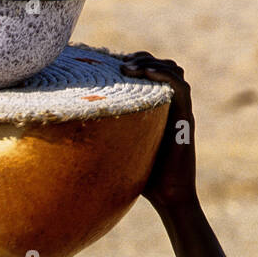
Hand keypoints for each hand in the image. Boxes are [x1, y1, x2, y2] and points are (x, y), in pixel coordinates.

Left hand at [120, 52, 197, 216]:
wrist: (169, 198)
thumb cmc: (144, 180)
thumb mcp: (122, 151)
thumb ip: (109, 139)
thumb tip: (72, 140)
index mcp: (160, 110)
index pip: (154, 75)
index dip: (138, 64)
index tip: (114, 64)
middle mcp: (172, 107)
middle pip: (165, 67)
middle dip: (143, 58)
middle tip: (120, 62)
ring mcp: (180, 112)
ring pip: (174, 71)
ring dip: (151, 62)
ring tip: (128, 65)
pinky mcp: (185, 119)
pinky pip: (180, 87)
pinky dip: (162, 75)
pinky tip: (142, 72)